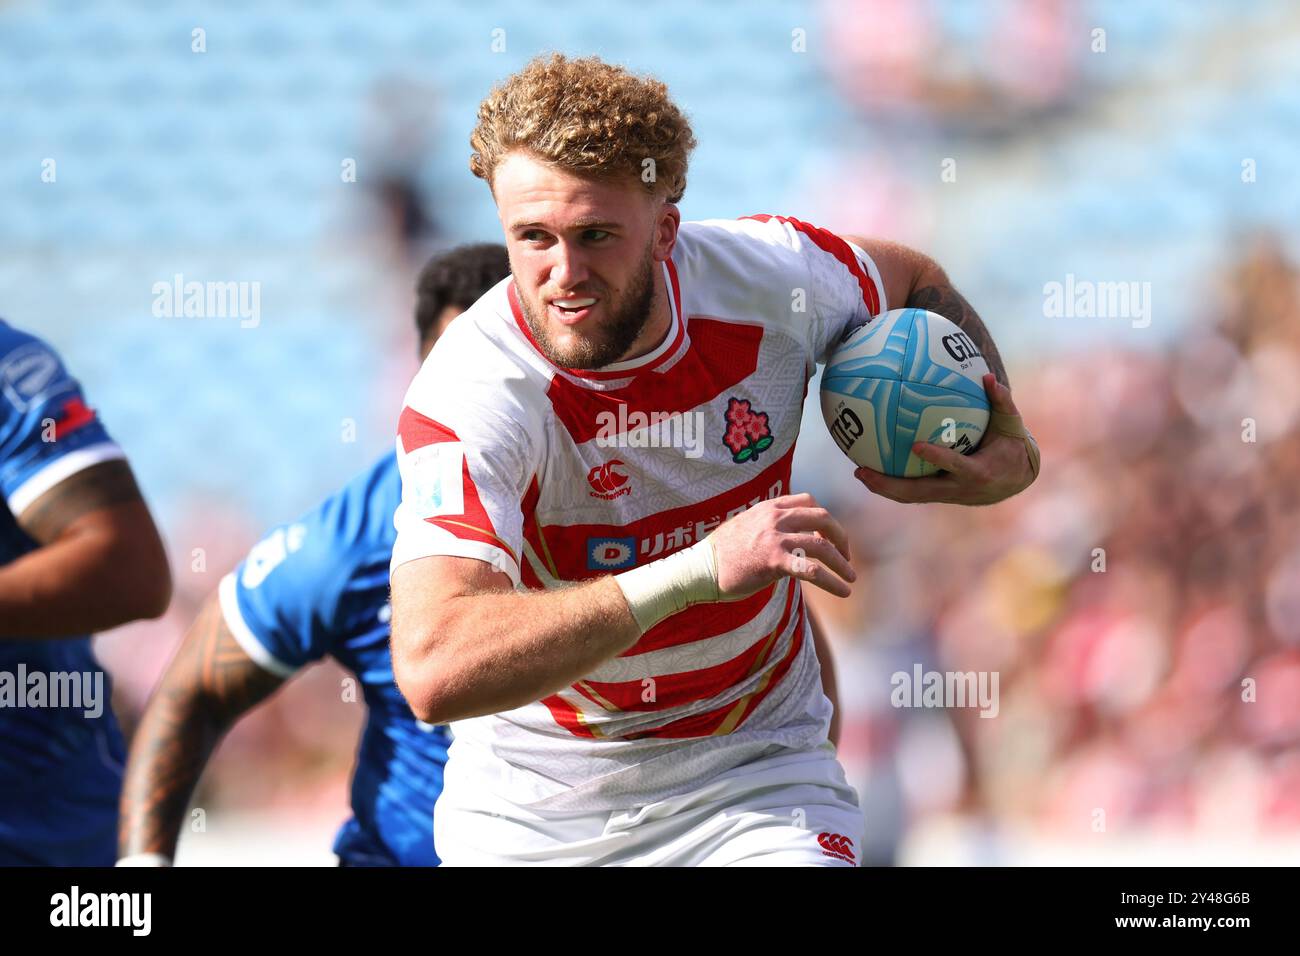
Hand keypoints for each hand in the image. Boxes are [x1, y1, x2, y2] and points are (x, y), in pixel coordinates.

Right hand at [707, 493, 855, 597]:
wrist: (701, 567)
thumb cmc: (721, 552)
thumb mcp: (746, 526)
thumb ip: (769, 526)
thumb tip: (787, 538)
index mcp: (769, 507)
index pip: (808, 501)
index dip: (825, 518)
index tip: (830, 535)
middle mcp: (775, 517)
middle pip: (822, 518)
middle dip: (840, 537)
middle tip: (846, 555)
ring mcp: (776, 538)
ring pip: (822, 545)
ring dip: (842, 563)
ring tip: (850, 578)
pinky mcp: (774, 560)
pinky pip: (812, 570)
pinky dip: (832, 581)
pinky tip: (842, 591)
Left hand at [854, 374, 1038, 504]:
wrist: (1015, 480)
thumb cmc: (1012, 447)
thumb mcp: (1012, 425)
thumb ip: (1001, 401)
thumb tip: (987, 376)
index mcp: (979, 472)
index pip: (956, 465)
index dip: (938, 458)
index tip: (916, 445)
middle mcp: (959, 489)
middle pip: (921, 491)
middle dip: (891, 484)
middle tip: (864, 471)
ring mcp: (947, 495)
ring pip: (912, 496)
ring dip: (885, 488)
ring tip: (859, 473)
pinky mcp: (939, 495)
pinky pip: (913, 492)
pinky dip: (892, 484)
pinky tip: (871, 470)